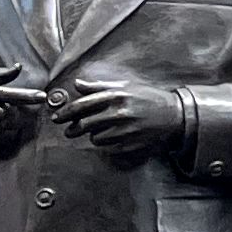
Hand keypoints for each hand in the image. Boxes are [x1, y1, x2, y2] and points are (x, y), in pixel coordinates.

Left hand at [59, 82, 194, 165]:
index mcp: (116, 95)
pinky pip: (108, 146)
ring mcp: (125, 129)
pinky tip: (112, 136)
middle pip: (85, 124)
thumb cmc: (148, 97)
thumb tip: (77, 85)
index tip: (57, 117)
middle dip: (73, 128)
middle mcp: (119, 112)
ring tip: (98, 130)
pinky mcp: (130, 143)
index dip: (66, 112)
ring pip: (95, 137)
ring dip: (92, 135)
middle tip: (69, 130)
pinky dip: (106, 142)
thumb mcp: (125, 86)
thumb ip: (99, 86)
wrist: (173, 114)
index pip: (83, 105)